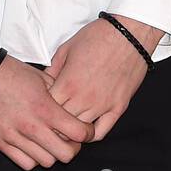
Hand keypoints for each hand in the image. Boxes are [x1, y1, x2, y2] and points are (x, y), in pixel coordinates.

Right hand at [0, 35, 94, 170]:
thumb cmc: (10, 72)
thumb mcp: (41, 78)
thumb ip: (59, 96)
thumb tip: (73, 109)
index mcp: (44, 107)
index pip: (78, 133)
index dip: (88, 133)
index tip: (86, 130)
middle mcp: (31, 125)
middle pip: (65, 154)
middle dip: (73, 148)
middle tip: (70, 139)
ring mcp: (14, 136)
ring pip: (46, 162)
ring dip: (52, 154)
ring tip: (50, 142)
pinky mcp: (1, 142)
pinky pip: (25, 163)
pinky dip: (33, 158)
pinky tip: (34, 146)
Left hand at [44, 15, 161, 141]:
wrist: (129, 35)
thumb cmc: (97, 37)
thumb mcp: (66, 48)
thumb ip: (53, 69)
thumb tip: (44, 83)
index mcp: (68, 83)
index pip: (48, 108)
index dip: (42, 108)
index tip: (41, 105)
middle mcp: (84, 98)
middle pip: (61, 123)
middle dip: (54, 121)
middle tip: (50, 117)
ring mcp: (103, 105)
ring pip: (80, 131)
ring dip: (71, 129)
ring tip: (65, 124)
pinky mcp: (118, 108)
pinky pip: (101, 131)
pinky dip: (91, 135)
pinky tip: (85, 129)